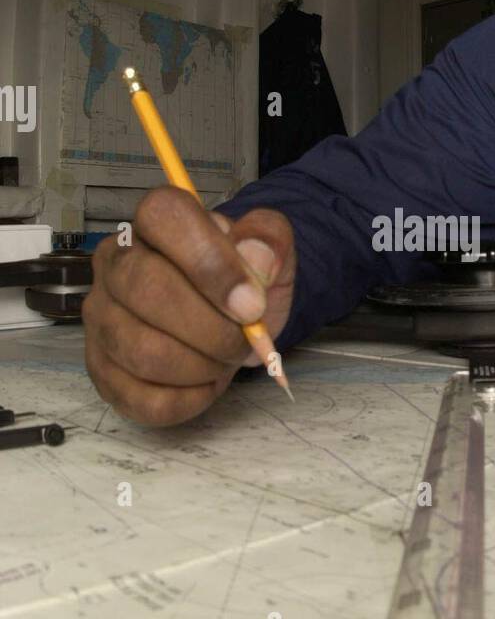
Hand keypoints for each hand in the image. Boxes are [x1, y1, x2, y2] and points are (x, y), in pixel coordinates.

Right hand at [83, 187, 295, 425]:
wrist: (236, 319)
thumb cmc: (244, 282)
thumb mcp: (270, 250)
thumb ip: (268, 241)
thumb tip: (255, 258)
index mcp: (154, 224)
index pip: (163, 218)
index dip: (210, 262)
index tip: (251, 303)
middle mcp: (115, 264)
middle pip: (147, 290)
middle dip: (211, 328)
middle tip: (243, 340)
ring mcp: (101, 317)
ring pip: (141, 351)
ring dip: (201, 366)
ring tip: (224, 360)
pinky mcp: (102, 369)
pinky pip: (139, 397)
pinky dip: (186, 400)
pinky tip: (205, 385)